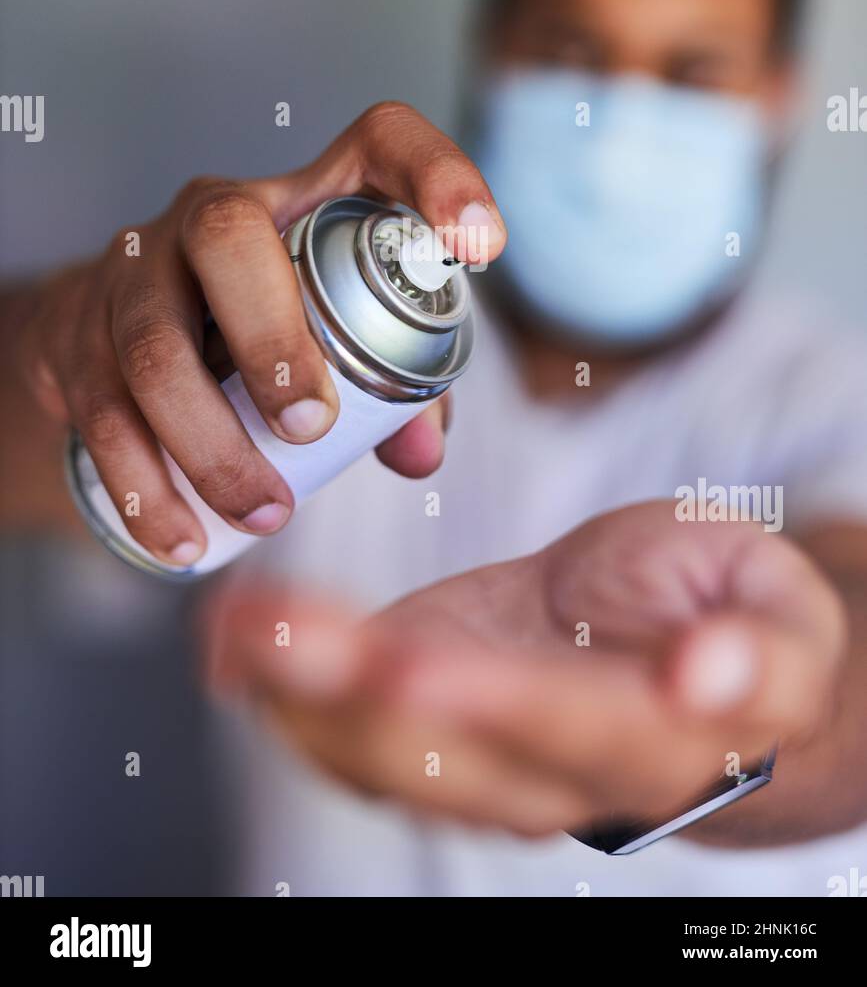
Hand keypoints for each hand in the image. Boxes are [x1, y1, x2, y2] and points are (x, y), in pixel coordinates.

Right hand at [19, 103, 504, 565]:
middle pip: (228, 234)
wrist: (115, 329)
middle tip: (312, 428)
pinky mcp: (79, 333)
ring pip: (154, 343)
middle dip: (271, 338)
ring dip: (210, 442)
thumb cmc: (259, 327)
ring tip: (266, 510)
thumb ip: (395, 391)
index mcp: (306, 199)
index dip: (438, 176)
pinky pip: (103, 413)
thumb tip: (421, 453)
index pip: (381, 141)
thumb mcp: (334, 334)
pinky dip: (145, 488)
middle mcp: (213, 213)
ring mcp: (137, 268)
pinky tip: (182, 538)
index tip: (480, 245)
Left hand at [204, 502, 844, 838]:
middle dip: (358, 696)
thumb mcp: (779, 605)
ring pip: (382, 754)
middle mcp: (553, 773)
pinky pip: (344, 734)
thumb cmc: (722, 607)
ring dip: (300, 690)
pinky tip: (235, 638)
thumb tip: (713, 678)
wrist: (662, 640)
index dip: (504, 704)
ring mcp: (476, 756)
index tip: (426, 663)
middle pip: (452, 759)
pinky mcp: (422, 721)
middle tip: (289, 634)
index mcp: (657, 740)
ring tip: (242, 624)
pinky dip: (281, 690)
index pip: (577, 732)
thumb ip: (763, 648)